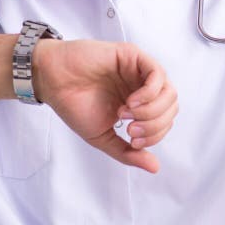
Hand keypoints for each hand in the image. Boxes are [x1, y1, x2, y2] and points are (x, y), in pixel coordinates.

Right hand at [33, 39, 177, 172]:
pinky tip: (131, 102)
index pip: (164, 122)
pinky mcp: (133, 56)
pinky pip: (157, 74)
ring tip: (127, 114)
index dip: (154, 135)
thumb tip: (155, 168)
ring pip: (169, 91)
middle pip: (171, 107)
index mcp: (140, 105)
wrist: (53, 82)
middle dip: (154, 125)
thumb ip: (128, 152)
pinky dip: (149, 93)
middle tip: (129, 128)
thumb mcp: (103, 137)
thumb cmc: (74, 105)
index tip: (130, 139)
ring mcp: (139, 71)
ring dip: (152, 110)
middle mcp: (143, 87)